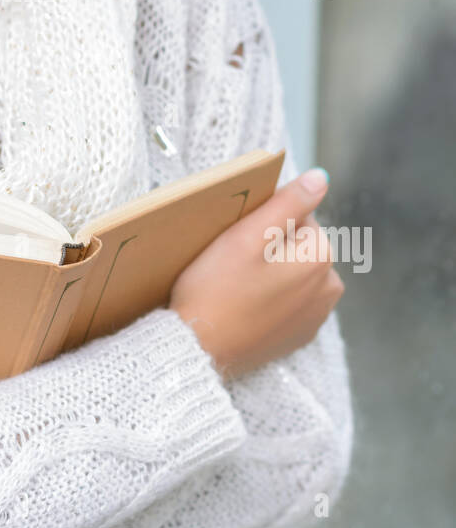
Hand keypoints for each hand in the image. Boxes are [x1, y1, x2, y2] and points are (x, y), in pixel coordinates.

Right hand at [168, 167, 343, 380]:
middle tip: (233, 264)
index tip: (237, 242)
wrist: (197, 349)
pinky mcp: (301, 335)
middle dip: (271, 247)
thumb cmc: (216, 287)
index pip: (297, 216)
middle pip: (298, 245)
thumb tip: (322, 177)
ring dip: (273, 271)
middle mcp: (330, 286)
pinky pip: (290, 301)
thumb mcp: (246, 236)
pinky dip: (273, 298)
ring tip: (238, 285)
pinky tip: (246, 306)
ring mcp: (317, 315)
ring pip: (295, 271)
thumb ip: (288, 203)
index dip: (263, 222)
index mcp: (320, 255)